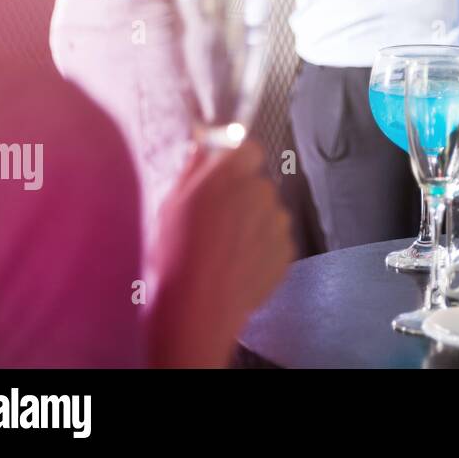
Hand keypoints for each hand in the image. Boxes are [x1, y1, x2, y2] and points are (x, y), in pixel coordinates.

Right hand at [148, 140, 293, 366]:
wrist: (198, 309)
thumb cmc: (175, 257)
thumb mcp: (170, 207)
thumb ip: (193, 171)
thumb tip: (203, 148)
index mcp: (230, 174)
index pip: (247, 149)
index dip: (236, 163)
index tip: (224, 178)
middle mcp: (260, 190)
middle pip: (257, 184)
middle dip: (242, 198)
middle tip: (217, 224)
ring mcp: (278, 221)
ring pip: (268, 213)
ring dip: (253, 225)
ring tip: (225, 252)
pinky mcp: (287, 249)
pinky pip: (275, 240)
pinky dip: (261, 249)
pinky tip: (237, 266)